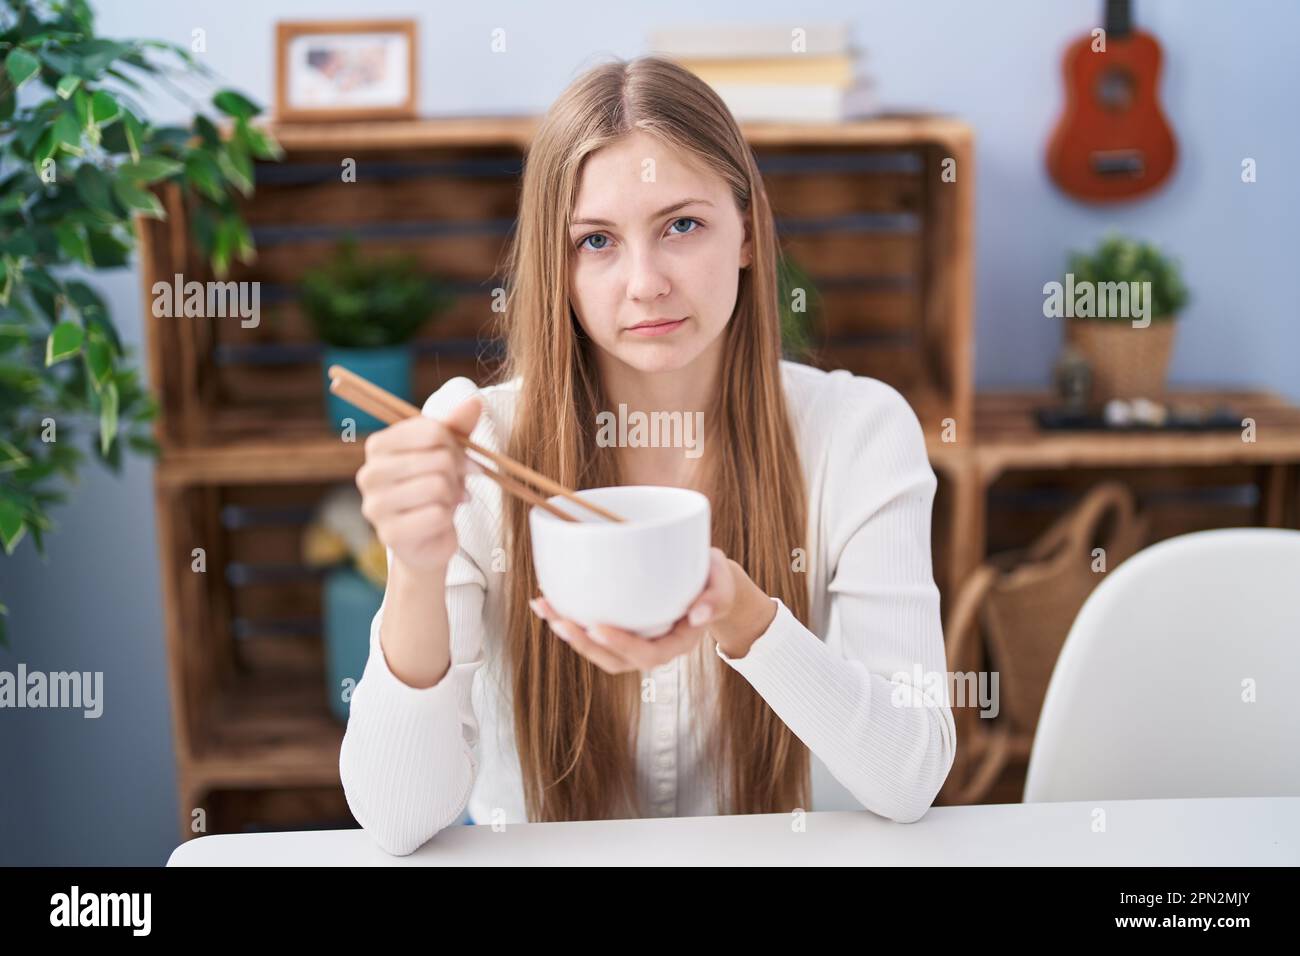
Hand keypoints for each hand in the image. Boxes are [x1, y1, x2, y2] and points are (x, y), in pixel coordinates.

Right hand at [355, 395, 482, 571]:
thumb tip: (474, 401)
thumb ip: (457, 427)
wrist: (428, 539)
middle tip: (456, 485)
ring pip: (438, 486)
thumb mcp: (447, 454)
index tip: (461, 459)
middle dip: (457, 473)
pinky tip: (440, 521)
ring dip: (452, 497)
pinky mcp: (389, 534)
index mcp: (378, 445)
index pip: (431, 430)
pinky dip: (448, 518)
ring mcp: (375, 505)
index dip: (456, 444)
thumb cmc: (435, 490)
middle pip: (438, 458)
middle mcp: (369, 473)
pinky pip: (436, 515)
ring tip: (446, 502)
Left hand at [529, 547, 777, 672]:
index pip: (648, 655)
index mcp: (678, 643)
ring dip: (569, 633)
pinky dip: (569, 617)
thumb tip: (698, 614)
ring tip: (545, 608)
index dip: (622, 645)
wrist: (709, 585)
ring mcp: (634, 641)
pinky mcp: (621, 628)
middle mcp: (652, 648)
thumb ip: (715, 596)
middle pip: (614, 660)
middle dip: (585, 643)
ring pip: (598, 649)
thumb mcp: (722, 583)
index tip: (598, 627)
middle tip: (560, 621)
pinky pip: (593, 631)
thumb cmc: (715, 581)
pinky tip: (548, 600)